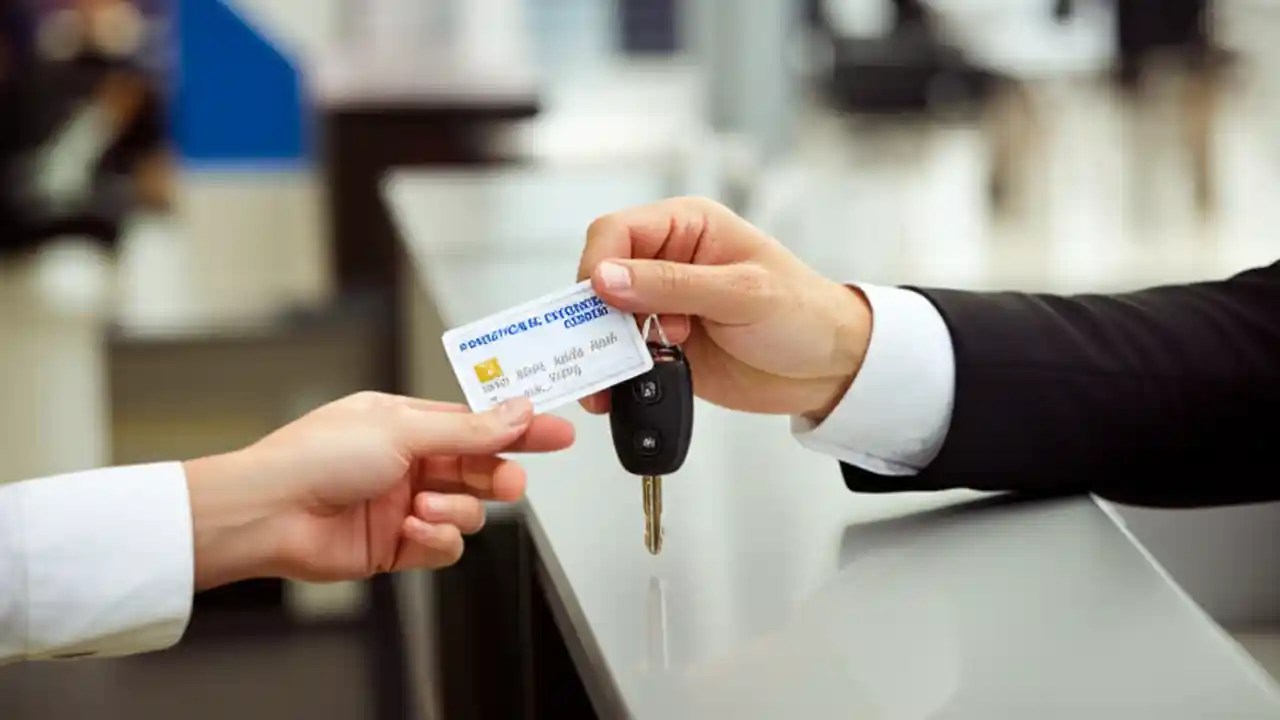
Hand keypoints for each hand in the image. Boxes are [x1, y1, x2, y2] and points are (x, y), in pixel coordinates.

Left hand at [182, 393, 573, 589]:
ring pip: (467, 511)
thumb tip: (516, 413)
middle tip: (509, 482)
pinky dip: (435, 538)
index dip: (520, 429)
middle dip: (498, 476)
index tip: (557, 433)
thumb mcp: (402, 429)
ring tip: (426, 507)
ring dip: (454, 510)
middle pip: (480, 469)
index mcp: (409, 422)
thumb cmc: (315, 458)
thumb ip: (468, 429)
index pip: (479, 423)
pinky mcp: (397, 546)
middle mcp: (410, 462)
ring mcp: (405, 504)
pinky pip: (444, 546)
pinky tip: (413, 529)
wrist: (270, 513)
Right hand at [578, 197, 871, 417]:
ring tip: (618, 377)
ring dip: (605, 349)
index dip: (598, 264)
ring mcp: (665, 307)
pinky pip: (625, 356)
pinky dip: (619, 374)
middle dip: (596, 315)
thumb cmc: (804, 314)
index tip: (599, 302)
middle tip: (605, 347)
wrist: (832, 370)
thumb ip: (671, 284)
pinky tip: (625, 388)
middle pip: (601, 277)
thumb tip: (606, 277)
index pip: (617, 232)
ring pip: (606, 321)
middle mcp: (669, 262)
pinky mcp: (665, 346)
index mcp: (688, 227)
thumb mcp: (742, 293)